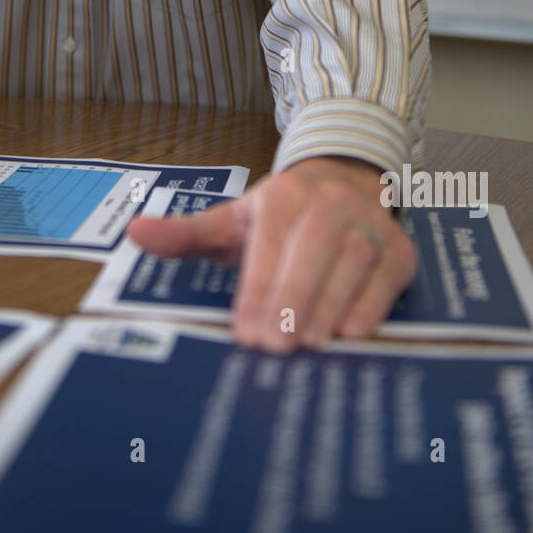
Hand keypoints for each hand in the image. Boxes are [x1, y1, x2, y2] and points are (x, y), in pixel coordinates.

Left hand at [126, 156, 415, 350]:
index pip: (270, 242)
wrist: (345, 185)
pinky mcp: (399, 247)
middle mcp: (329, 202)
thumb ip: (185, 234)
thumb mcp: (231, 221)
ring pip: (353, 260)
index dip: (258, 288)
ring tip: (311, 345)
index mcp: (283, 195)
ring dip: (331, 304)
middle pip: (313, 248)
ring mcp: (369, 222)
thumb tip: (134, 232)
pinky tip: (352, 335)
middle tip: (275, 347)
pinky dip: (373, 304)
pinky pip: (388, 274)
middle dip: (293, 298)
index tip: (245, 333)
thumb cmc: (280, 217)